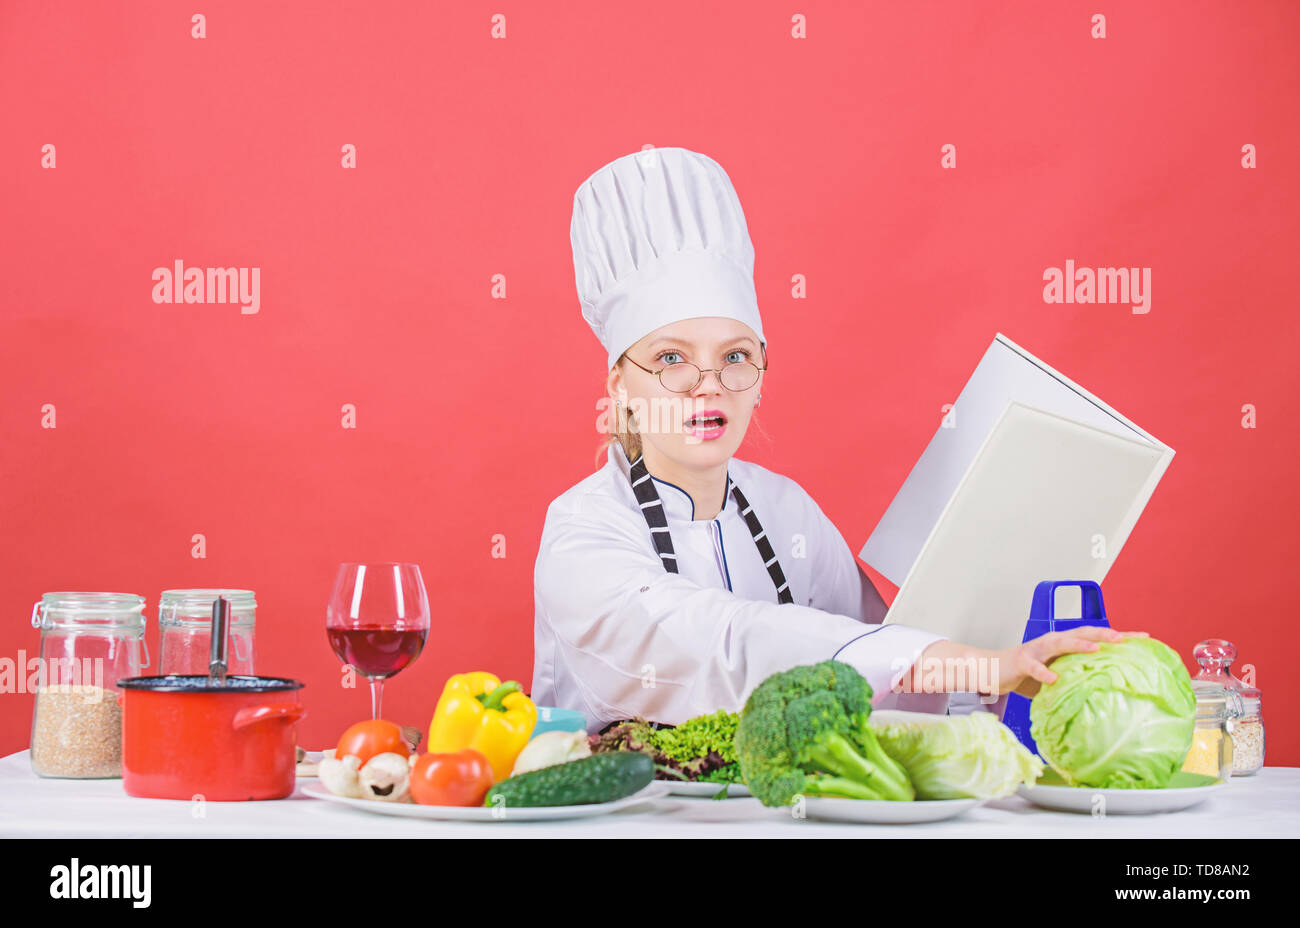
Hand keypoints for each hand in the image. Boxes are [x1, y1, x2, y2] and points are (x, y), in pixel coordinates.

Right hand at [997, 627, 1148, 697]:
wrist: (993, 670)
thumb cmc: (1026, 675)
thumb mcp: (1056, 677)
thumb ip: (1075, 680)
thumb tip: (1105, 695)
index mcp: (1064, 645)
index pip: (1095, 637)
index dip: (1119, 636)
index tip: (1144, 638)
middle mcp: (1053, 642)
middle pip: (1082, 633)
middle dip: (1104, 634)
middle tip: (1124, 639)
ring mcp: (1037, 650)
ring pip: (1060, 643)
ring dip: (1078, 644)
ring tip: (1096, 649)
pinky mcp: (1022, 661)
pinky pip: (1034, 667)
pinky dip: (1044, 672)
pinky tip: (1053, 679)